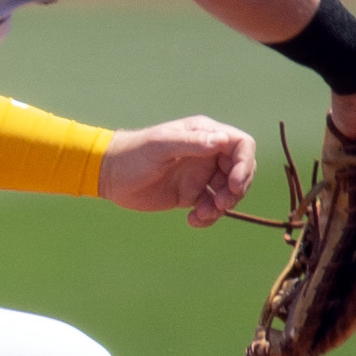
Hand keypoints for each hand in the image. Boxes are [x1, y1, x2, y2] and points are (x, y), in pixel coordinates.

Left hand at [99, 115, 256, 227]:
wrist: (110, 176)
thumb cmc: (133, 154)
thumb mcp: (161, 146)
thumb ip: (191, 143)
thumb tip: (221, 140)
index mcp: (204, 135)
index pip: (241, 145)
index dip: (245, 164)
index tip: (233, 184)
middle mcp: (207, 153)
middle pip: (240, 171)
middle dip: (236, 190)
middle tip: (218, 204)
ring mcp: (200, 174)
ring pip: (228, 192)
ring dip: (222, 206)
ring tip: (201, 214)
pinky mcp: (191, 194)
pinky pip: (211, 207)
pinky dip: (208, 217)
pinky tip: (192, 221)